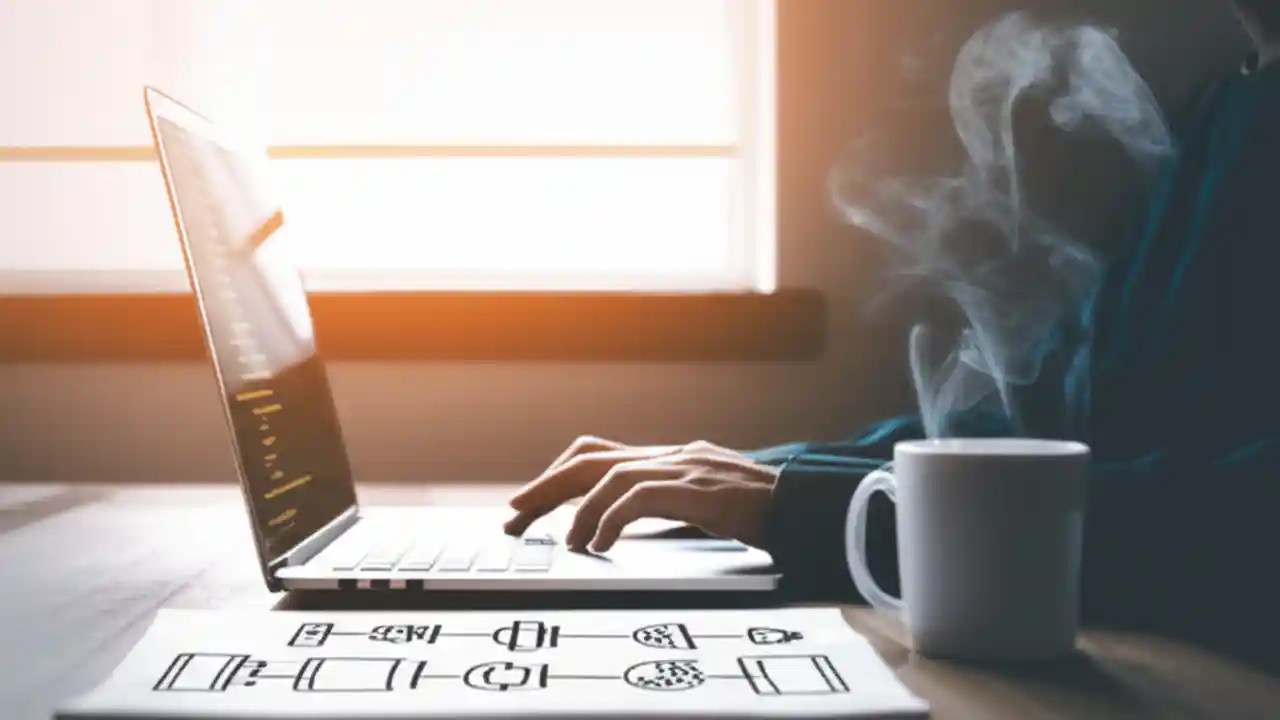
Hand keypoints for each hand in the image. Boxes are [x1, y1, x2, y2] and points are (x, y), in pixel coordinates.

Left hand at [505, 436, 779, 553]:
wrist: (803, 503)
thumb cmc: (757, 508)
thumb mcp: (700, 500)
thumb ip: (664, 502)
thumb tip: (619, 522)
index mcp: (665, 457)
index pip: (596, 452)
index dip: (556, 474)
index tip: (527, 501)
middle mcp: (667, 454)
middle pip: (587, 460)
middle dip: (544, 489)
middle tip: (513, 517)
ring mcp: (680, 467)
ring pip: (605, 476)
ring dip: (574, 511)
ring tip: (563, 543)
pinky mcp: (694, 487)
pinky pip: (637, 497)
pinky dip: (609, 520)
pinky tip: (599, 544)